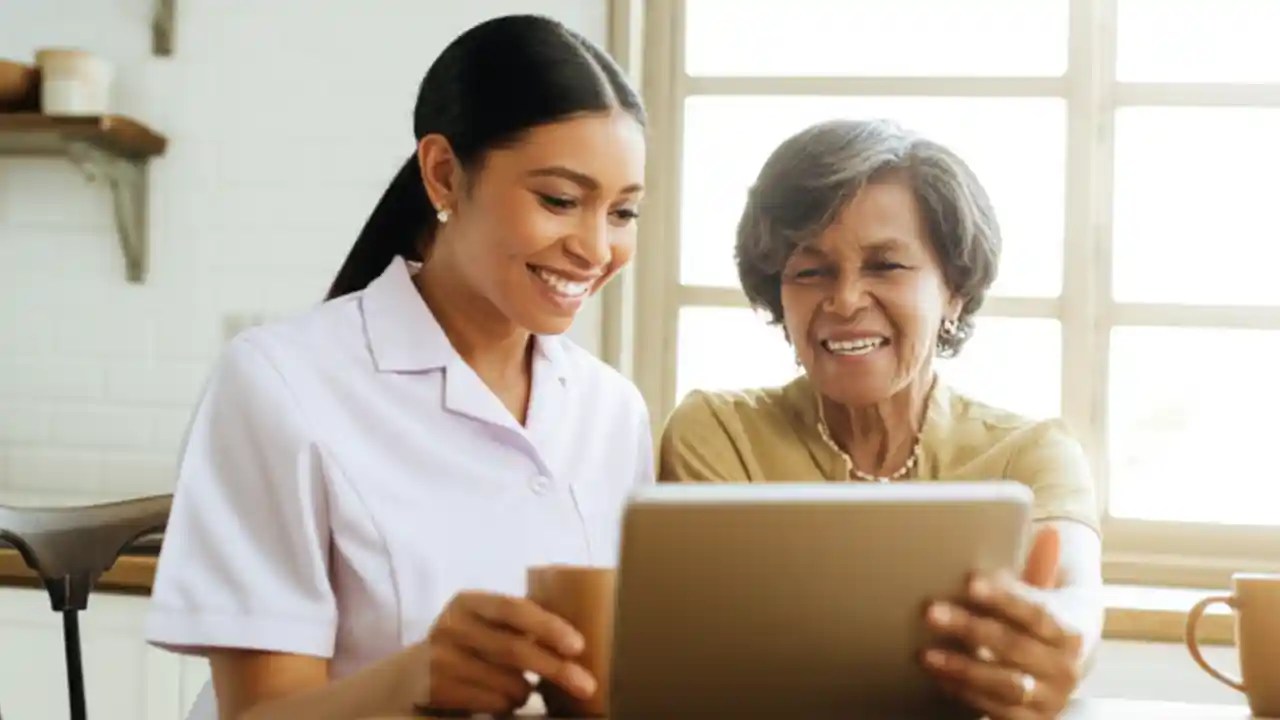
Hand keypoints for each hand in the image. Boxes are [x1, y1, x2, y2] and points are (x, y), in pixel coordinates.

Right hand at [414, 591, 595, 714]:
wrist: (408, 675)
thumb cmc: (466, 645)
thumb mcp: (483, 623)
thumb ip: (518, 622)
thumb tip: (577, 639)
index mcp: (469, 602)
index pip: (514, 608)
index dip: (548, 626)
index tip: (578, 646)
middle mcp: (452, 626)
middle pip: (515, 650)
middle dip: (556, 669)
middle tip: (586, 684)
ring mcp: (441, 660)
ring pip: (507, 683)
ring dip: (526, 692)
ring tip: (526, 690)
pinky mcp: (437, 690)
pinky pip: (492, 703)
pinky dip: (507, 705)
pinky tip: (504, 699)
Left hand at [921, 527, 1082, 719]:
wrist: (1070, 663)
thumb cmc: (1044, 617)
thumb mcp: (1045, 592)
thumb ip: (1036, 566)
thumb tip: (1033, 532)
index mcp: (1071, 631)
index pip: (1035, 612)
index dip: (1003, 597)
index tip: (970, 581)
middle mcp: (1066, 668)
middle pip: (1013, 646)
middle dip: (969, 628)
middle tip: (930, 612)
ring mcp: (1051, 698)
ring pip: (1004, 684)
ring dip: (962, 669)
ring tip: (926, 654)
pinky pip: (997, 711)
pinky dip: (966, 694)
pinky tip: (939, 678)